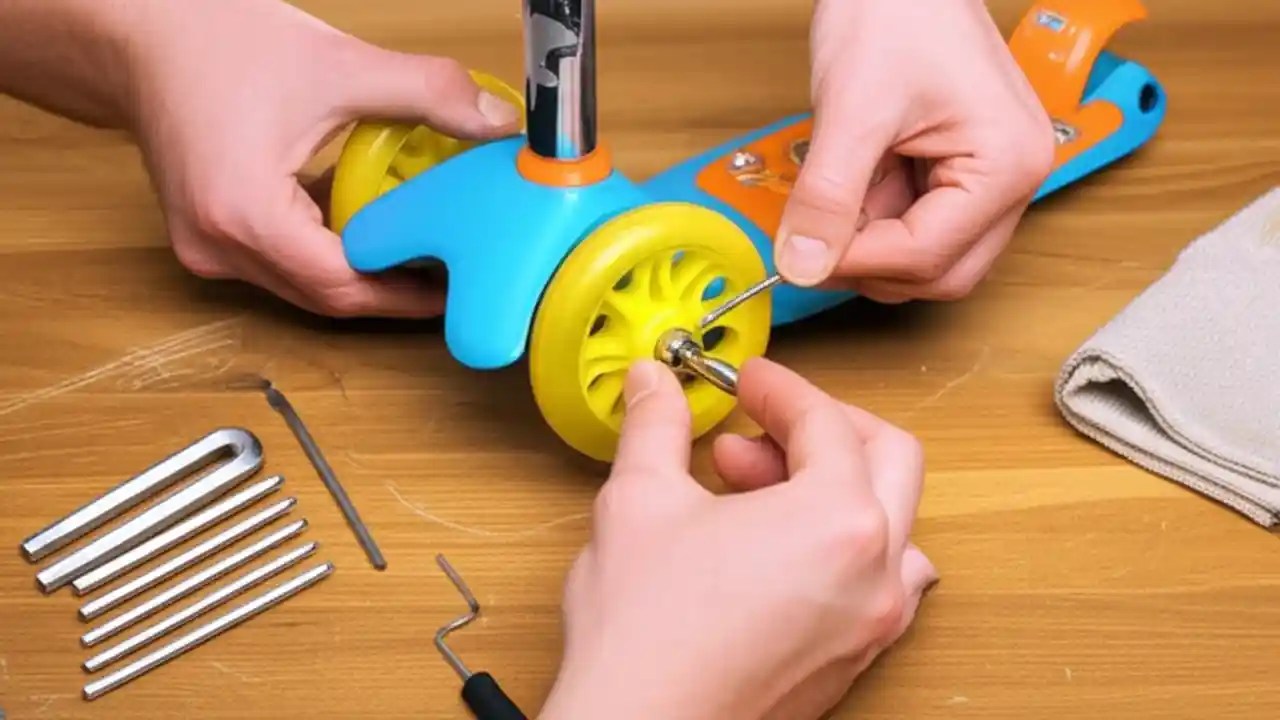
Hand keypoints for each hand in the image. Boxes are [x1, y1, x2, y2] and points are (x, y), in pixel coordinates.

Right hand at [125, 0, 519, 316]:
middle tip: (450, 275)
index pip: (343, 284)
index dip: (406, 292)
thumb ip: (427, 93)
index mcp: (243, 215)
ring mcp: (207, 247)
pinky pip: (283, 261)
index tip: (456, 287)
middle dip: (390, 288)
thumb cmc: (213, 40)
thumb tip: (496, 122)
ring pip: (304, 284)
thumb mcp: (338, 66)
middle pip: (325, 294)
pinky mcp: (210, 235)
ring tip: (421, 253)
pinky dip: (329, 250)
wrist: (136, 29)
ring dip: (361, 272)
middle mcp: (217, 246)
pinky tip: (371, 226)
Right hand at [539, 359, 936, 719]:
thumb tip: (654, 384)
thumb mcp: (641, 500)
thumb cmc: (646, 633)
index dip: (779, 389)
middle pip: (886, 460)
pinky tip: (771, 548)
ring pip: (888, 522)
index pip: (826, 422)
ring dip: (831, 488)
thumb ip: (657, 426)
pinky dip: (837, 544)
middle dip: (820, 429)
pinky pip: (876, 579)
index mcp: (839, 520)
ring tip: (752, 494)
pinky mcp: (852, 660)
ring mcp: (872, 622)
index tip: (746, 380)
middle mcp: (876, 572)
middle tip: (755, 430)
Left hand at [775, 0, 1056, 302]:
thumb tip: (803, 266)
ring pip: (925, 258)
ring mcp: (989, 179)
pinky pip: (915, 225)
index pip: (928, 255)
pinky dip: (873, 220)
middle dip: (871, 265)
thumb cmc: (897, 11)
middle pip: (939, 273)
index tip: (798, 257)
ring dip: (871, 243)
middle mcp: (1013, 181)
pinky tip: (847, 185)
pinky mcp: (960, 174)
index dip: (855, 261)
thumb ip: (828, 195)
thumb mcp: (852, 108)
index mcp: (1007, 164)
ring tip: (832, 195)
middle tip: (810, 242)